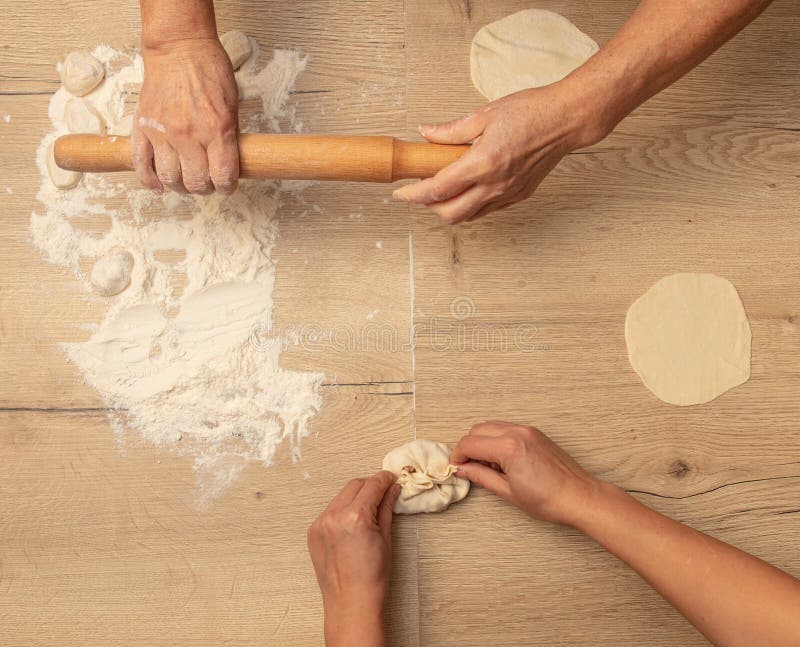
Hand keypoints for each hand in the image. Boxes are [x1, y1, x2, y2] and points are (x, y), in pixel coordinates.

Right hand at [133, 37, 239, 194]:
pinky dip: (150, 181)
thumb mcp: (232, 104)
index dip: (227, 187)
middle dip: (205, 188)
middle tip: (207, 182)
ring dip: (180, 186)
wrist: (178, 47)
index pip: (222, 177)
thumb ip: (229, 137)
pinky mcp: (142, 127)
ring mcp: (162, 132)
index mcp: (216, 129)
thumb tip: (229, 164)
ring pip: (170, 178)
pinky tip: (159, 186)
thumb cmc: (209, 70)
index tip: (226, 185)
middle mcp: (188, 134)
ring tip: (186, 181)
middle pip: (195, 182)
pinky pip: (141, 164)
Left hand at [307, 471, 399, 646]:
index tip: (391, 478)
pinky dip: (342, 509)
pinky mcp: (313, 533)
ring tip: (369, 508)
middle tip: (383, 491)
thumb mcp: (386, 539)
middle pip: (354, 485)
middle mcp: (334, 516)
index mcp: (355, 517)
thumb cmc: (372, 578)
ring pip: (341, 496)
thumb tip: (392, 490)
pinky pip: (330, 511)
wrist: (351, 604)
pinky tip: (353, 521)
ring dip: (356, 496)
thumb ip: (386, 509)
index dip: (384, 479)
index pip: (372, 485)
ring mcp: (320, 524)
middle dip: (370, 485)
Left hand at [393, 82, 605, 223]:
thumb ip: (451, 130)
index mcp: (483, 163)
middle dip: (429, 207)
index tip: (401, 193)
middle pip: (450, 213)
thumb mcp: (484, 114)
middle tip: (419, 192)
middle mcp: (494, 185)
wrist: (565, 121)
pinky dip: (470, 206)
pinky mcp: (518, 196)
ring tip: (441, 192)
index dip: (414, 195)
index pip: (438, 189)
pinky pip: (486, 211)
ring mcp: (507, 194)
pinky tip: (466, 191)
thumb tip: (426, 133)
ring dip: (449, 209)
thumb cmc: (531, 112)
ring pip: (468, 217)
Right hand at [450, 421, 599, 526]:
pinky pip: (507, 429)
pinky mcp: (535, 433)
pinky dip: (497, 440)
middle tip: (469, 468)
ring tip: (488, 466)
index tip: (457, 468)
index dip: (458, 456)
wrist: (578, 497)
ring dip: (483, 442)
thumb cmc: (548, 499)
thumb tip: (463, 470)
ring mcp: (528, 430)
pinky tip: (502, 460)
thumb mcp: (508, 491)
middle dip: (468, 447)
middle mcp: (518, 432)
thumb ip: (481, 476)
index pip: (470, 443)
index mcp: (509, 447)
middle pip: (477, 430)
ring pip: (491, 427)